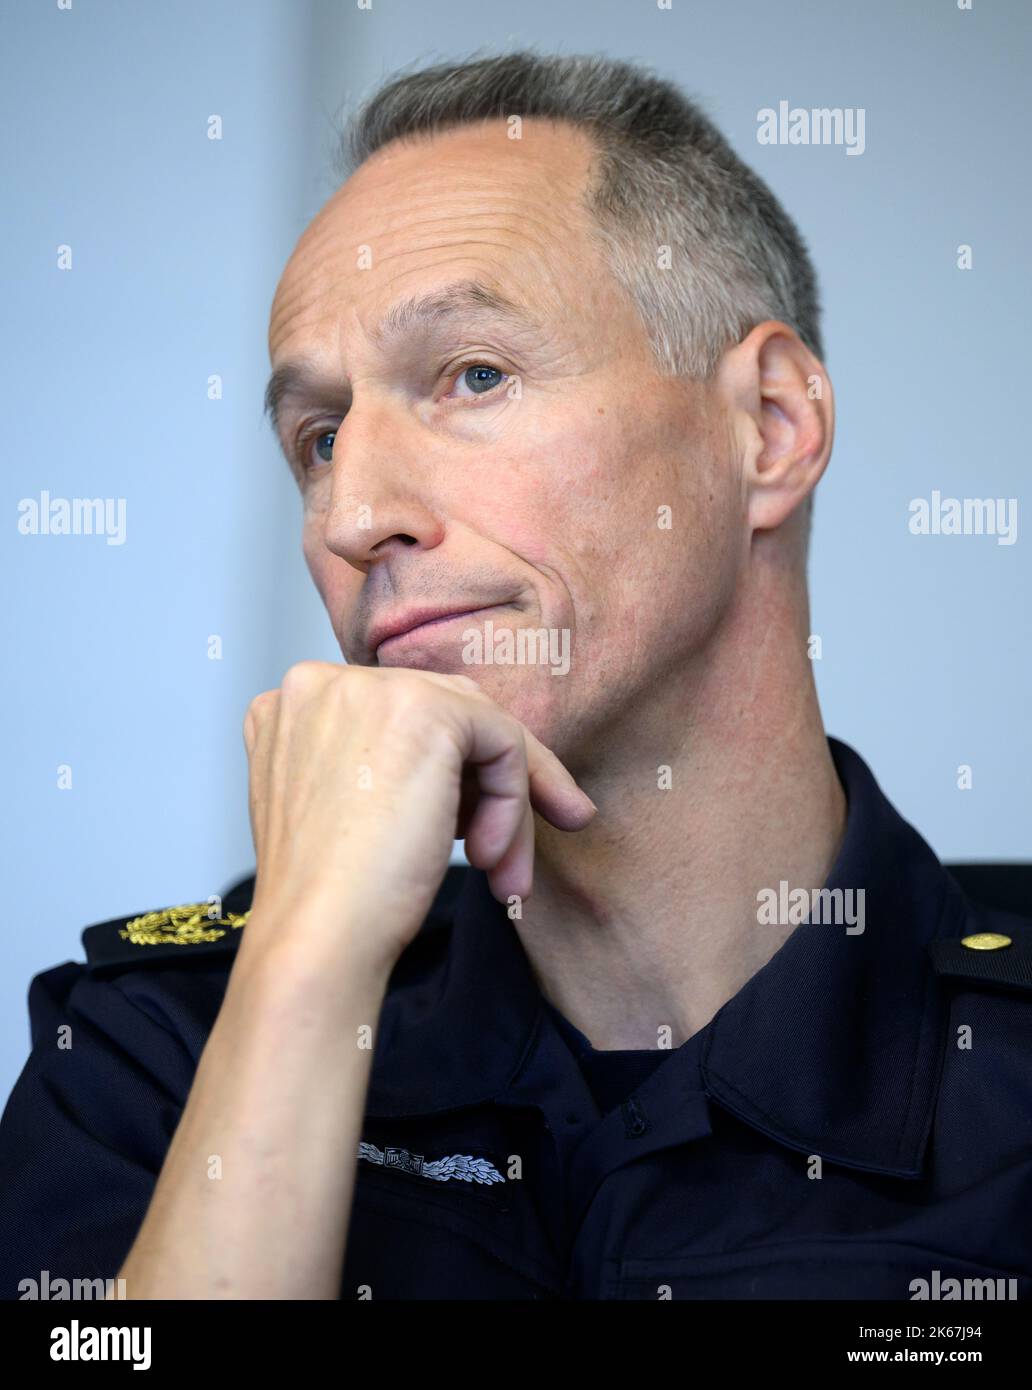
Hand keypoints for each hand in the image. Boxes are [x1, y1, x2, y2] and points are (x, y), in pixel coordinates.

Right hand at [242, 663, 594, 972]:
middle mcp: (324, 684)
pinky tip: (489, 858)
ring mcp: (370, 688)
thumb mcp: (351, 811)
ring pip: (478, 731)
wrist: (318, 934)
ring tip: (504, 875)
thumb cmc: (332, 897)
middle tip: (513, 857)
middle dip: (492, 787)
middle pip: (446, 715)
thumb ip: (389, 769)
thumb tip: (477, 775)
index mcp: (296, 707)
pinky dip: (512, 803)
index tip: (483, 837)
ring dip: (507, 807)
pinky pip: (503, 743)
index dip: (451, 779)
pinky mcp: (424, 708)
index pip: (401, 719)